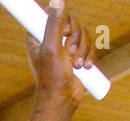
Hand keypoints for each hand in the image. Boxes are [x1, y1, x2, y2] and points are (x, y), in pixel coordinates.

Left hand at [26, 0, 94, 120]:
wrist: (63, 99)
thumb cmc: (52, 77)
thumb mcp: (52, 47)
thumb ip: (55, 24)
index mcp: (38, 34)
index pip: (51, 13)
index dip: (63, 22)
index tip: (64, 36)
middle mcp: (51, 38)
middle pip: (72, 22)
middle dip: (76, 39)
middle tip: (70, 53)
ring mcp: (65, 46)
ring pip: (83, 33)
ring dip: (84, 49)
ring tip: (76, 65)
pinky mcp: (78, 55)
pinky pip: (91, 45)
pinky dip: (90, 56)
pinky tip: (85, 67)